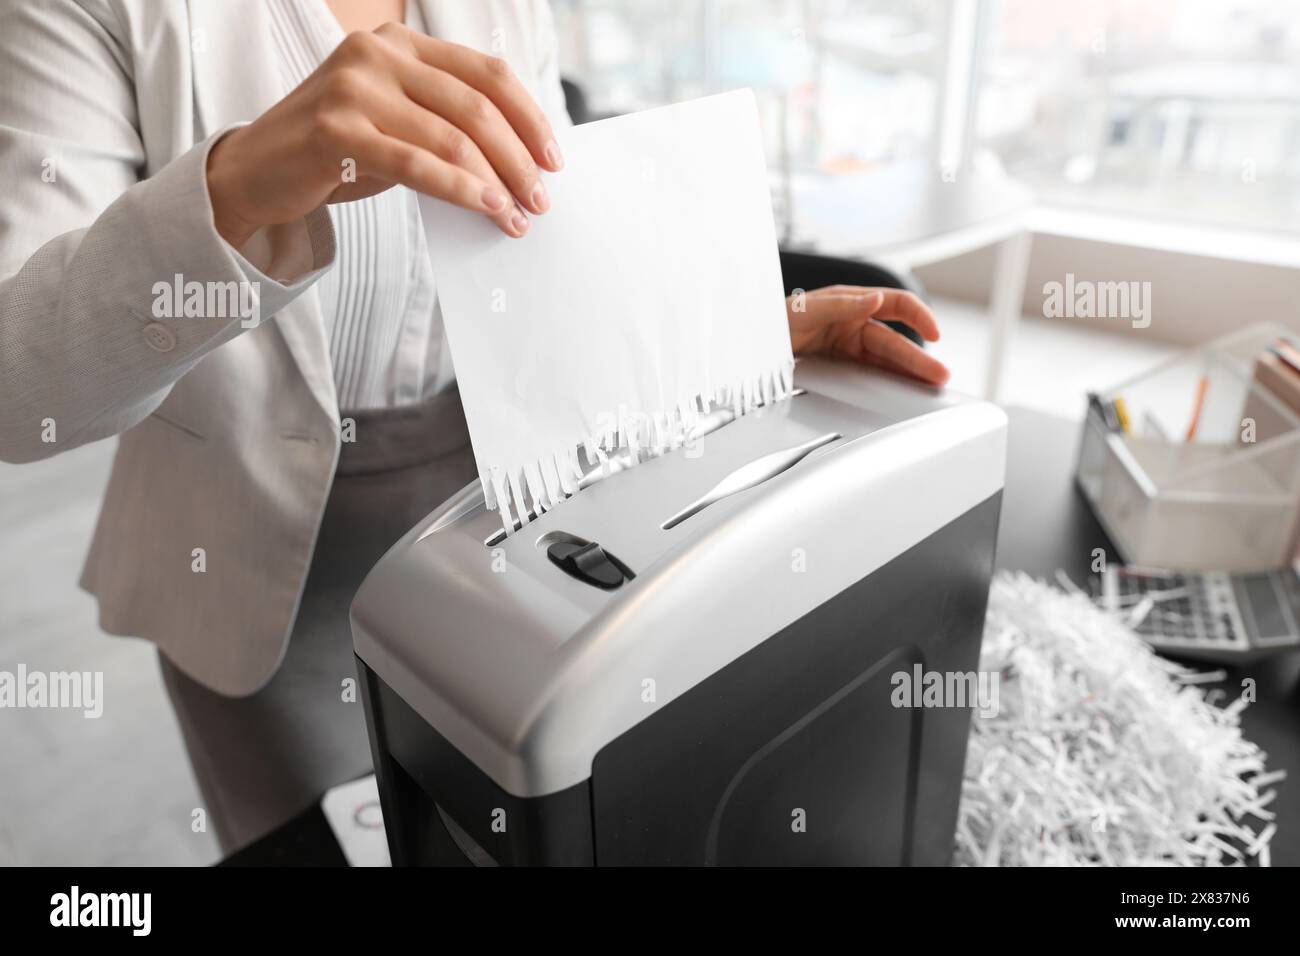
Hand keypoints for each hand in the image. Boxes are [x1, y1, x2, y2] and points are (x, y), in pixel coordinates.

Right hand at [206, 22, 562, 246]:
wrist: (255, 172)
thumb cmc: (337, 151)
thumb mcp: (396, 122)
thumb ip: (445, 124)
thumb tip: (520, 162)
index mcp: (400, 42)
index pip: (486, 73)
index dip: (529, 117)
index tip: (554, 159)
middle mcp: (378, 53)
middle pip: (476, 108)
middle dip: (519, 159)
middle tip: (542, 200)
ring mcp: (353, 87)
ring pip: (452, 139)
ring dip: (497, 183)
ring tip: (518, 218)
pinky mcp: (335, 130)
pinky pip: (416, 164)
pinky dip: (461, 190)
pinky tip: (487, 209)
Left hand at [786, 285, 949, 385]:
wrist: (745, 344)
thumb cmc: (770, 319)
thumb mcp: (804, 309)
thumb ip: (840, 304)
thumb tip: (873, 300)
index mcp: (849, 302)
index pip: (896, 304)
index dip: (918, 316)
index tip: (933, 332)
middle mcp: (852, 323)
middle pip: (895, 339)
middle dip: (919, 357)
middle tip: (939, 375)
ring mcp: (846, 346)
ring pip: (886, 359)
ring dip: (909, 372)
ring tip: (929, 386)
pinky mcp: (839, 367)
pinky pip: (870, 373)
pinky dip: (888, 381)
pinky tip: (903, 390)